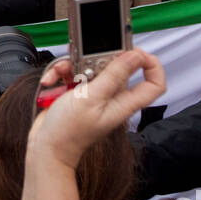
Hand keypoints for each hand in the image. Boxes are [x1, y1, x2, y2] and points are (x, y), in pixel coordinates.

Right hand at [28, 50, 166, 169]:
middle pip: (117, 67)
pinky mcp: (79, 91)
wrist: (46, 147)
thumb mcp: (91, 98)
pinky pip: (73, 72)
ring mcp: (95, 93)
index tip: (135, 52)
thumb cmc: (68, 132)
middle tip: (84, 62)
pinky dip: (61, 74)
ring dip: (72, 66)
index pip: (154, 84)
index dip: (151, 65)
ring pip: (91, 66)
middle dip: (97, 58)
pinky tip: (52, 82)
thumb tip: (135, 56)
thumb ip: (114, 75)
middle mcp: (112, 97)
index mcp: (124, 102)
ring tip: (62, 75)